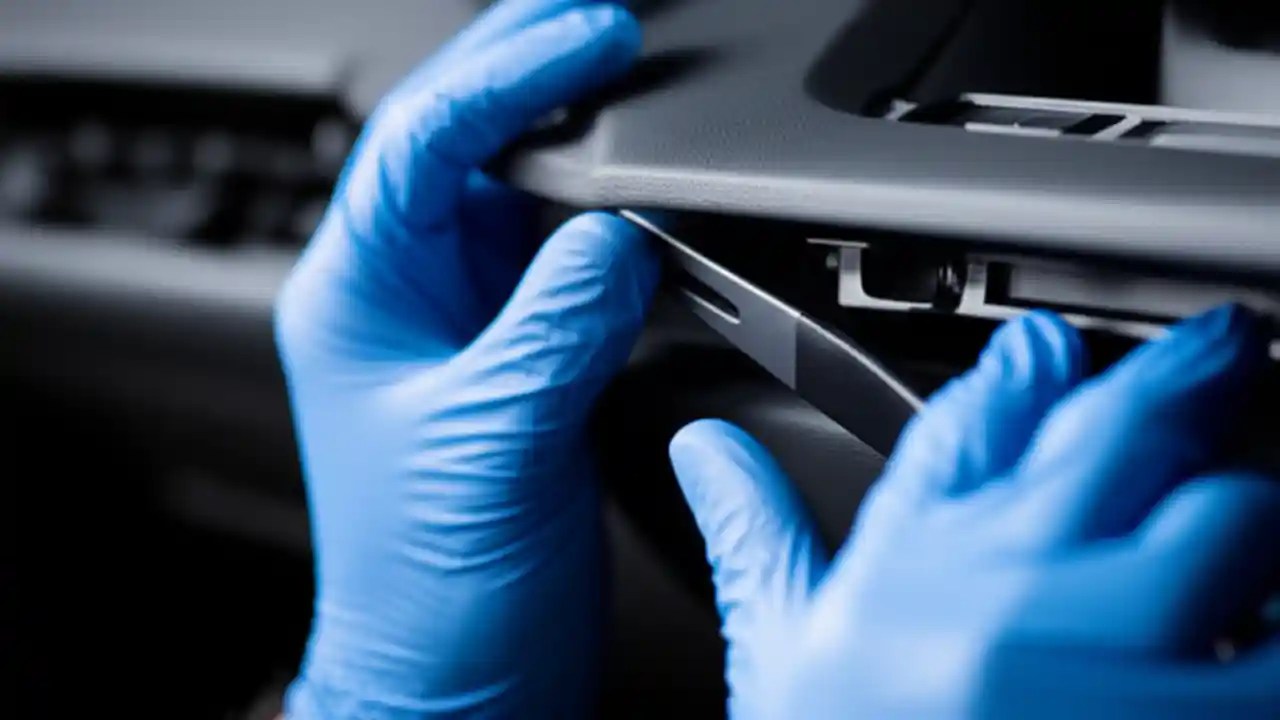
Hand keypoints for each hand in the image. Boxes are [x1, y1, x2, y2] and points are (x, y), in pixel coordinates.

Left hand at [274, 2, 657, 716]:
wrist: (459, 676)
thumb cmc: (429, 585)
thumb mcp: (491, 438)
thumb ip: (557, 322)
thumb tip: (618, 236)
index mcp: (360, 296)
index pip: (423, 142)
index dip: (505, 75)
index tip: (587, 39)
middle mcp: (411, 300)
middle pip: (467, 151)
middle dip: (533, 83)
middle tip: (608, 32)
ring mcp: (471, 330)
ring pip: (525, 206)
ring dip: (583, 159)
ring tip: (639, 106)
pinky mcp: (527, 368)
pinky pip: (574, 272)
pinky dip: (619, 238)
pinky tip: (655, 219)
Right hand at [671, 307, 1279, 718]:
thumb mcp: (787, 663)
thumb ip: (755, 534)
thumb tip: (700, 449)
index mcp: (910, 566)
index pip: (976, 414)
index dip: (1032, 362)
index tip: (1059, 346)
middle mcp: (1011, 595)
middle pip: (1124, 429)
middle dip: (1190, 374)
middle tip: (1225, 351)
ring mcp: (1120, 667)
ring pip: (1236, 515)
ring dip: (1248, 503)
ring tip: (1238, 507)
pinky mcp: (1195, 719)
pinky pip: (1275, 637)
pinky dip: (1272, 613)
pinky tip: (1248, 623)